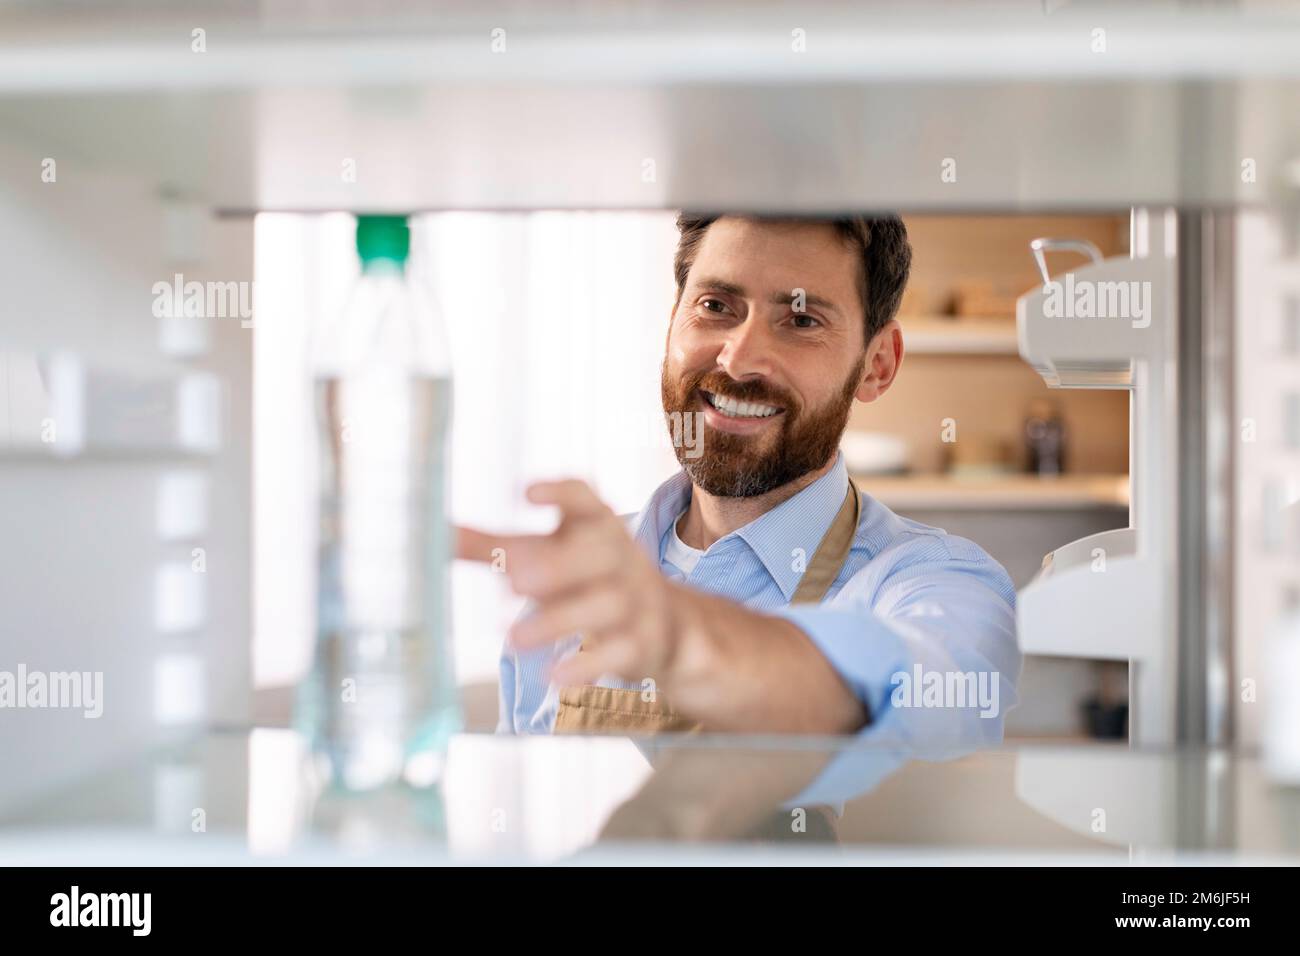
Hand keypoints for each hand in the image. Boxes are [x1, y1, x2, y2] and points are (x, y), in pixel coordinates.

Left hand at [455, 480, 708, 690]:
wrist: (661, 624)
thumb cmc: (584, 579)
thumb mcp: (544, 556)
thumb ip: (493, 546)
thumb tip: (436, 534)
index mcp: (597, 525)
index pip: (586, 499)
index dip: (561, 493)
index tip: (526, 493)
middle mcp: (622, 557)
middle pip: (602, 551)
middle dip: (560, 565)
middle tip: (514, 583)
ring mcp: (636, 599)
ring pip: (607, 604)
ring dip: (559, 620)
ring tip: (512, 638)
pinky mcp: (640, 642)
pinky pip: (619, 651)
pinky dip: (588, 665)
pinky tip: (554, 674)